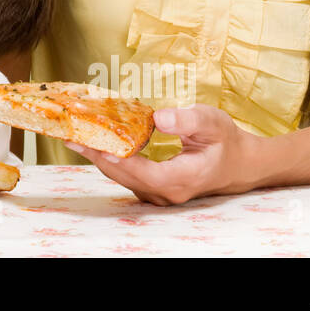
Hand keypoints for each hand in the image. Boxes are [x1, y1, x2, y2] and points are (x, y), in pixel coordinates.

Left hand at [65, 105, 259, 205]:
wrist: (239, 163)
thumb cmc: (226, 141)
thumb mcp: (213, 123)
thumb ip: (187, 120)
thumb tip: (158, 118)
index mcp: (182, 178)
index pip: (144, 173)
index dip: (119, 161)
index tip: (96, 147)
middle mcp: (167, 191)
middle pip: (125, 175)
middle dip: (96, 155)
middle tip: (70, 134)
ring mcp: (159, 193)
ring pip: (122, 176)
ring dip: (98, 156)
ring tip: (73, 135)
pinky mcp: (152, 187)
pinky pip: (126, 174)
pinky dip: (109, 158)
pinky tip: (94, 142)